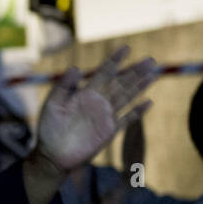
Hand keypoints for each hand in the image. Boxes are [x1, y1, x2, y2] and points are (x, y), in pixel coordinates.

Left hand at [34, 46, 157, 172]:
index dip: (115, 60)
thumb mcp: (53, 104)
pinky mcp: (109, 131)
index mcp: (85, 93)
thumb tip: (75, 67)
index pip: (103, 72)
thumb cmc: (49, 128)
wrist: (52, 155)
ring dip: (140, 86)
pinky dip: (137, 111)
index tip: (126, 48)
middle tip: (150, 59)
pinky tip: (148, 102)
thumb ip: (64, 85)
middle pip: (120, 83)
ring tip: (153, 73)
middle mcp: (98, 102)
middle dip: (135, 71)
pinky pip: (126, 119)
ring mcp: (105, 116)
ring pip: (126, 97)